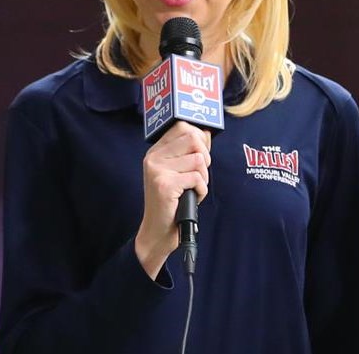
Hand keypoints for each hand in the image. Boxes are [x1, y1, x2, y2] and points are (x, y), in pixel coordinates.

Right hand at [134, 122, 210, 278]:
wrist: (158, 232)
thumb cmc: (172, 202)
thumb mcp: (177, 172)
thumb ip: (188, 152)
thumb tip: (205, 132)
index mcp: (156, 152)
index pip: (182, 126)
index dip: (199, 138)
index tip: (201, 154)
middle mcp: (153, 158)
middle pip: (193, 139)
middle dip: (204, 158)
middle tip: (198, 176)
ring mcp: (158, 171)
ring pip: (198, 160)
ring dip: (204, 179)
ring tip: (193, 190)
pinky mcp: (165, 185)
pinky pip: (198, 178)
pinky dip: (201, 191)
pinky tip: (192, 199)